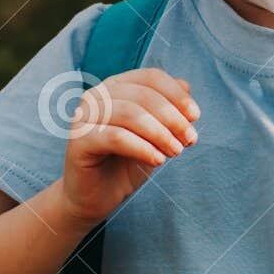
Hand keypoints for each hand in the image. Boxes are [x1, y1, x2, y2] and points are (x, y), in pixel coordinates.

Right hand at [61, 68, 199, 224]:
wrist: (97, 196)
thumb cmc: (126, 162)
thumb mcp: (155, 134)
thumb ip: (167, 109)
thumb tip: (185, 85)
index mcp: (116, 86)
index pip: (151, 77)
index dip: (177, 95)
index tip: (195, 116)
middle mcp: (97, 95)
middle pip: (143, 95)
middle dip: (172, 117)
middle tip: (189, 140)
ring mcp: (84, 116)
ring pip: (130, 114)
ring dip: (160, 133)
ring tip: (176, 152)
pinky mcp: (78, 140)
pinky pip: (116, 137)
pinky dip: (142, 148)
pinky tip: (158, 160)